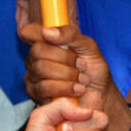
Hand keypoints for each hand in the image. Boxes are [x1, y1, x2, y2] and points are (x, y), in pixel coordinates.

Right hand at [17, 1, 130, 130]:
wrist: (101, 98)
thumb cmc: (94, 72)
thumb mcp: (89, 47)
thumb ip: (70, 35)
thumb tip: (48, 32)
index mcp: (46, 43)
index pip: (28, 31)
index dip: (37, 33)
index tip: (55, 39)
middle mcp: (36, 59)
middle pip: (37, 50)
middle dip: (65, 59)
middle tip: (80, 66)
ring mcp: (34, 77)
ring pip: (41, 69)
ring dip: (68, 75)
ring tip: (81, 80)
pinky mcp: (36, 95)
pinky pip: (44, 87)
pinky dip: (65, 88)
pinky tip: (76, 91)